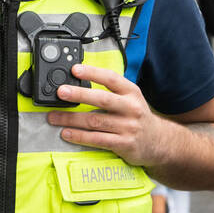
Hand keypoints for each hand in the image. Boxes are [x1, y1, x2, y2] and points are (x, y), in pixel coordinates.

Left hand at [46, 63, 163, 166]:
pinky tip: (67, 133)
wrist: (159, 141)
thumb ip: (111, 91)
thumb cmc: (137, 117)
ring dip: (71, 119)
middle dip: (79, 94)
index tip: (75, 69)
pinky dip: (79, 136)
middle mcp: (131, 108)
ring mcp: (128, 127)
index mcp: (131, 92)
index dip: (92, 72)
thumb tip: (80, 83)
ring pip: (95, 121)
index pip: (111, 78)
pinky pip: (98, 139)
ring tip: (54, 117)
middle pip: (102, 99)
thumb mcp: (130, 99)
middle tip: (61, 92)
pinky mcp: (124, 144)